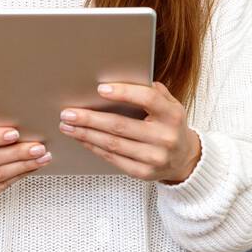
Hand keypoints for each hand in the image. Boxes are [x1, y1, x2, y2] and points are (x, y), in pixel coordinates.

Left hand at [58, 81, 201, 183]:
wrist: (184, 159)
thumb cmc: (170, 126)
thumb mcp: (170, 106)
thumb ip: (153, 92)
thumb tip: (125, 78)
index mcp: (172, 115)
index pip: (148, 99)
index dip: (123, 93)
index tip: (100, 89)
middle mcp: (165, 137)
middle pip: (120, 125)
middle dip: (89, 118)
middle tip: (68, 113)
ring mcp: (154, 157)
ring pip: (112, 144)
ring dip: (85, 134)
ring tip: (67, 125)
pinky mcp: (143, 172)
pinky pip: (112, 158)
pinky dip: (93, 147)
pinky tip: (81, 139)